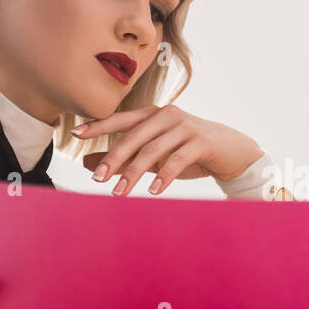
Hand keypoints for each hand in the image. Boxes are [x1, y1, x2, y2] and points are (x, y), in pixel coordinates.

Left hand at [72, 105, 262, 196]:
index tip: (75, 135)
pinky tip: (153, 191)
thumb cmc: (190, 151)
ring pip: (152, 150)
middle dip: (113, 158)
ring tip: (120, 193)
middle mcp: (167, 115)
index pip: (121, 119)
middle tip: (97, 178)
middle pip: (133, 136)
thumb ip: (125, 157)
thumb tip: (87, 163)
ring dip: (134, 173)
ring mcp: (184, 126)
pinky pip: (177, 159)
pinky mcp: (201, 140)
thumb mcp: (154, 156)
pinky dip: (164, 176)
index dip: (98, 126)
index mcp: (153, 115)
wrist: (233, 152)